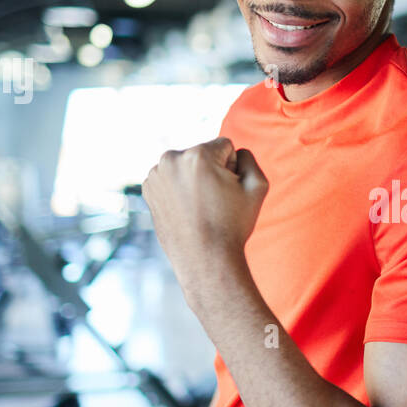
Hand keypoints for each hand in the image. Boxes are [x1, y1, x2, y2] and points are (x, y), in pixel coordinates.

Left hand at [142, 138, 267, 290]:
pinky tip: (186, 210)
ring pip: (186, 166)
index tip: (226, 192)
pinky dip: (179, 190)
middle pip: (203, 154)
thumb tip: (233, 152)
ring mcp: (155, 175)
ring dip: (193, 180)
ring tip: (199, 208)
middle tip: (213, 203)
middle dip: (210, 172)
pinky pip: (172, 179)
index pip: (225, 146)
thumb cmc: (232, 225)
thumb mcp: (258, 186)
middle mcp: (171, 159)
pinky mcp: (148, 189)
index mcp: (197, 155)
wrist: (205, 260)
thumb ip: (249, 157)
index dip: (232, 169)